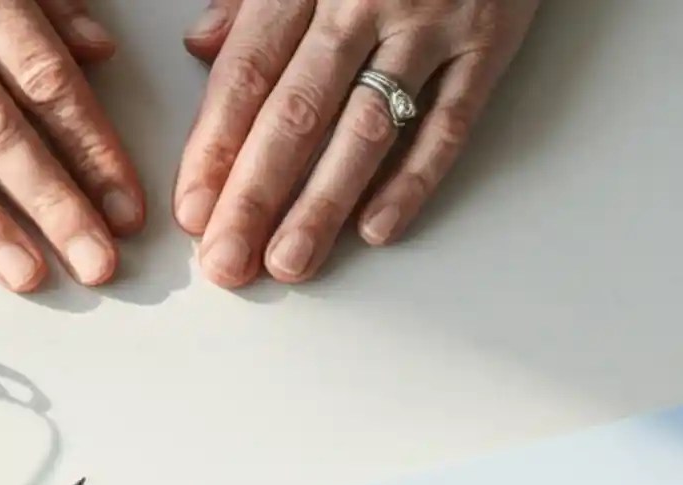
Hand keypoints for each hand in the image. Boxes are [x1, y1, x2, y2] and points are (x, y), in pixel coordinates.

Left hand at [176, 0, 538, 286]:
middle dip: (254, 196)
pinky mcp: (489, 41)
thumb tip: (202, 46)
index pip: (247, 74)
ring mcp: (430, 22)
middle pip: (296, 114)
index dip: (215, 148)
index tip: (193, 210)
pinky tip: (377, 229)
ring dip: (322, 205)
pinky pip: (449, 121)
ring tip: (289, 261)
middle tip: (227, 262)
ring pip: (366, 128)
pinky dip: (414, 180)